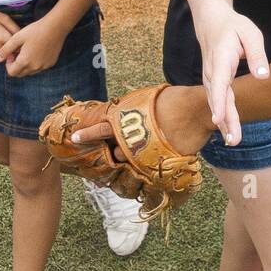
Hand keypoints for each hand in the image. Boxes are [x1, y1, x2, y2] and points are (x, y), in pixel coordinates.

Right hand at [0, 3, 20, 60]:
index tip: (22, 41)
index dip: (21, 45)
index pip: (19, 47)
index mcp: (2, 38)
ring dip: (4, 52)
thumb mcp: (5, 18)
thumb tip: (25, 40)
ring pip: (2, 56)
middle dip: (13, 49)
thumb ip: (16, 30)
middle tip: (9, 39)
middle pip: (11, 53)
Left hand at [0, 17, 68, 75]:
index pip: (11, 72)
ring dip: (26, 65)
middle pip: (20, 74)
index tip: (11, 54)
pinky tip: (37, 51)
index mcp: (25, 61)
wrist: (55, 28)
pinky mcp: (51, 63)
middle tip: (18, 53)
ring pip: (30, 72)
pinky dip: (35, 63)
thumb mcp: (16, 38)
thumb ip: (5, 50)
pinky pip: (40, 68)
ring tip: (27, 51)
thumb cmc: (34, 31)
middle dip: (16, 66)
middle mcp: (35, 67)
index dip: (8, 64)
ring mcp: (44, 66)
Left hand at [69, 86, 210, 157]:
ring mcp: (146, 153)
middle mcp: (134, 140)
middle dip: (114, 153)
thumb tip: (123, 110)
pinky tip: (149, 171)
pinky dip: (147, 170)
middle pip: (116, 152)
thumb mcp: (147, 99)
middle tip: (111, 153)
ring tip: (136, 158)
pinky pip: (148, 171)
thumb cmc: (174, 100)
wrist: (196, 110)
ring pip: (130, 163)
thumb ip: (133, 109)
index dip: (88, 134)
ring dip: (131, 161)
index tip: (75, 139)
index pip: (102, 129)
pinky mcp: (160, 164)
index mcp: (129, 121)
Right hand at [198, 7, 268, 145]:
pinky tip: (227, 132)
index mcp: (221, 59)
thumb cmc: (234, 27)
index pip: (219, 83)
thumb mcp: (250, 33)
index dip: (219, 102)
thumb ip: (256, 54)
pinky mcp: (213, 82)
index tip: (218, 119)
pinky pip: (217, 101)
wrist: (211, 22)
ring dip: (223, 123)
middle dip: (225, 120)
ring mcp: (210, 78)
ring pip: (216, 103)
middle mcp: (212, 72)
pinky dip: (222, 117)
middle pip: (218, 99)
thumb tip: (263, 76)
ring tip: (232, 141)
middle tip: (233, 141)